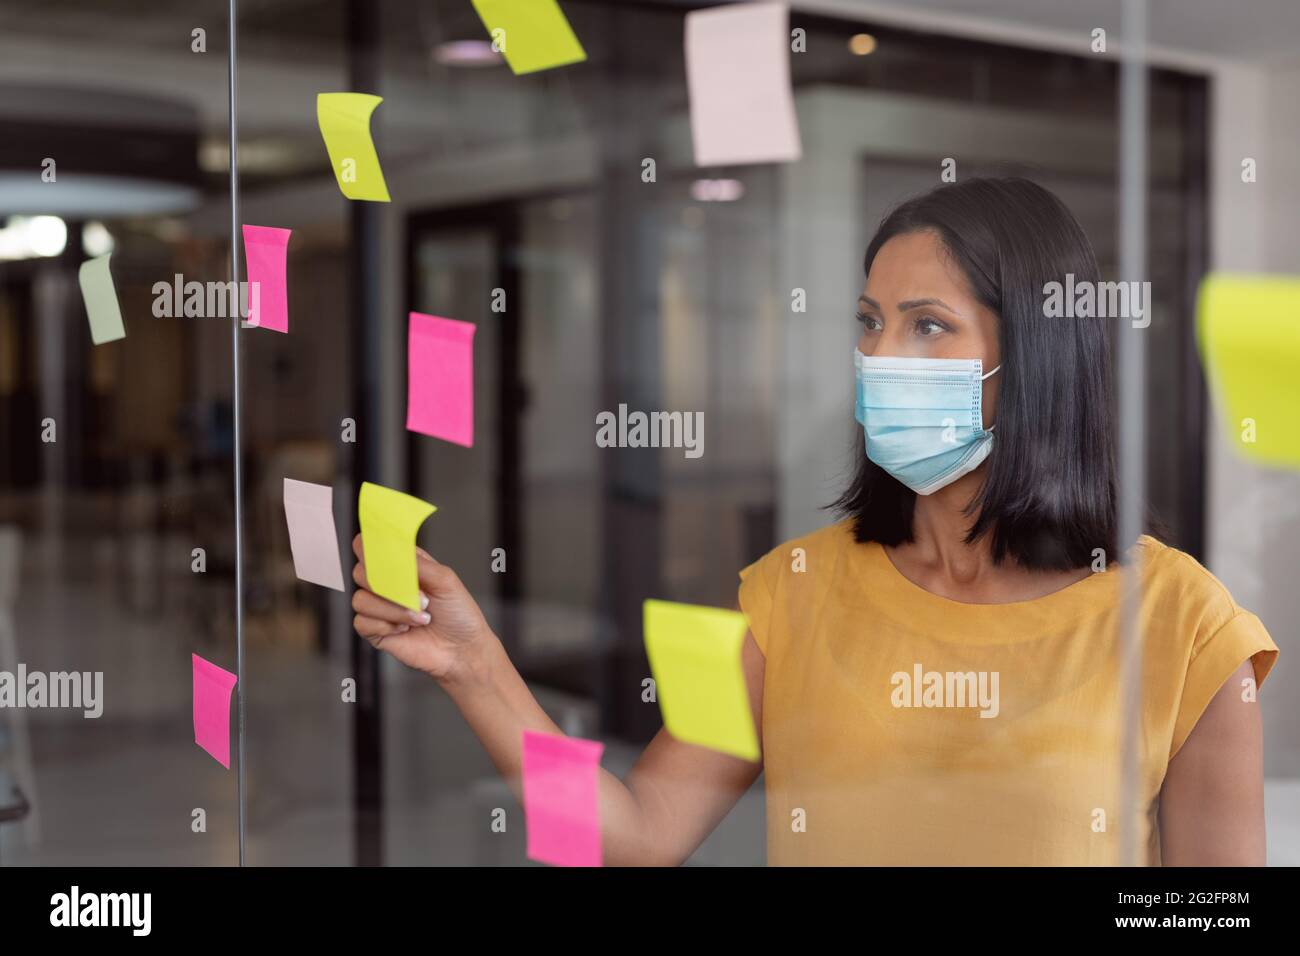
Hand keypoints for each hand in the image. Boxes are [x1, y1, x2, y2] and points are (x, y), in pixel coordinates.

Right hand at [350, 534, 495, 683]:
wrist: (462, 650)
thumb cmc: (458, 614)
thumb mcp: (445, 580)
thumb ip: (417, 564)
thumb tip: (392, 553)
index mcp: (403, 564)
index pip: (371, 545)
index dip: (370, 548)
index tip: (384, 557)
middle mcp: (387, 583)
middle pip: (360, 572)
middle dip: (389, 586)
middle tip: (420, 597)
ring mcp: (379, 607)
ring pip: (361, 599)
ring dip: (394, 610)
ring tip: (420, 617)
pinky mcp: (374, 630)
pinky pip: (362, 622)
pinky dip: (386, 626)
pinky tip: (405, 629)